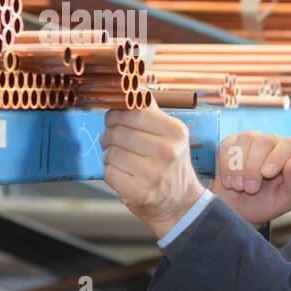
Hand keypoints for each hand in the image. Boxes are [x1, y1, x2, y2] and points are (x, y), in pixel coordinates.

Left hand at [100, 107, 205, 240]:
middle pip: (117, 132)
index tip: (116, 120)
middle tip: (115, 140)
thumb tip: (134, 87)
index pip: (132, 112)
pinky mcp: (139, 192)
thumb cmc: (171, 164)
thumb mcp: (171, 135)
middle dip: (110, 135)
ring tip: (121, 158)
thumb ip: (151, 111)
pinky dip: (111, 172)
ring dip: (110, 154)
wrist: (181, 203)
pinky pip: (108, 172)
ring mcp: (154, 174)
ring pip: (111, 152)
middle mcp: (168, 152)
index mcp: (176, 132)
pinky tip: (123, 173)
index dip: (117, 114)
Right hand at [210, 130, 290, 225]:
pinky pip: (227, 146)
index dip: (278, 157)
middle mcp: (272, 142)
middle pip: (265, 141)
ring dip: (240, 167)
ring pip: (245, 140)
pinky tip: (229, 182)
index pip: (289, 144)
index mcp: (290, 154)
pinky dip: (226, 166)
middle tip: (251, 189)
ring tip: (239, 187)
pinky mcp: (230, 144)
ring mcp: (250, 140)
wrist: (240, 210)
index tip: (267, 174)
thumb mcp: (285, 200)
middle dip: (255, 167)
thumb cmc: (267, 203)